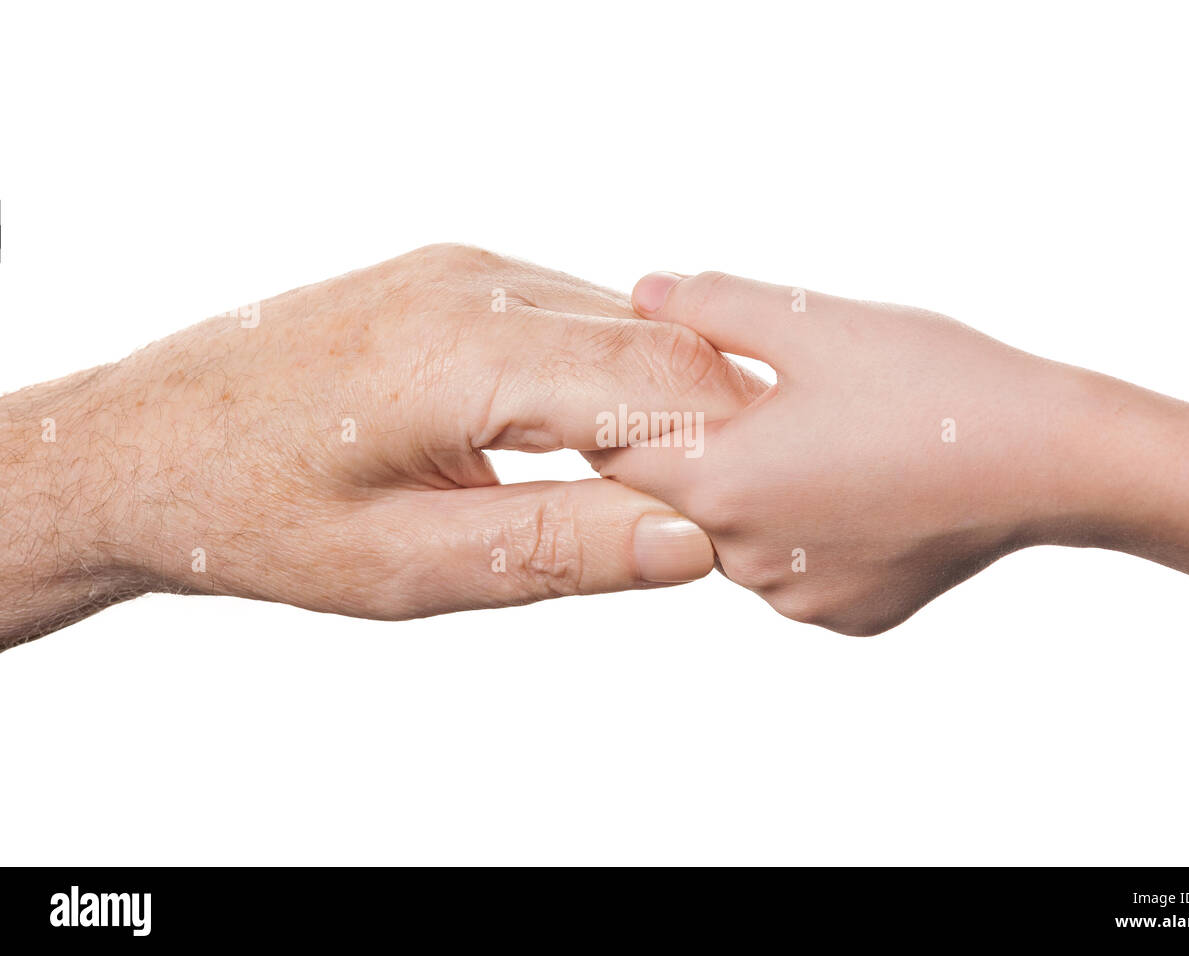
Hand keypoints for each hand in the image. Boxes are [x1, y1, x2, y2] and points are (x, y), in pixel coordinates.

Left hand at [0, 245, 760, 646]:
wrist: (141, 448)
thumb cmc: (252, 514)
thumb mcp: (405, 566)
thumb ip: (556, 549)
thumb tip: (691, 545)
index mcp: (463, 350)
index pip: (663, 379)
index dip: (731, 454)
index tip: (753, 528)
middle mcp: (475, 284)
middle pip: (660, 342)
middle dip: (711, 432)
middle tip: (727, 523)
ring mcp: (465, 270)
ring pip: (625, 327)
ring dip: (663, 408)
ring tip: (660, 498)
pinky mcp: (457, 280)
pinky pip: (576, 320)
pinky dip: (613, 382)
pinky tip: (600, 448)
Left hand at [592, 271, 1188, 633]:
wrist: (1053, 460)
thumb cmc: (934, 382)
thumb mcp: (814, 319)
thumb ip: (712, 303)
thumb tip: (643, 292)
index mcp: (722, 485)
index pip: (617, 452)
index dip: (623, 410)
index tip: (654, 380)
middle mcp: (748, 561)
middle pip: (680, 499)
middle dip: (704, 448)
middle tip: (764, 398)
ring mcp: (802, 600)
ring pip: (740, 537)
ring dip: (759, 493)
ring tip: (828, 437)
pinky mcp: (850, 617)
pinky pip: (798, 570)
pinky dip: (810, 532)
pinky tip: (862, 486)